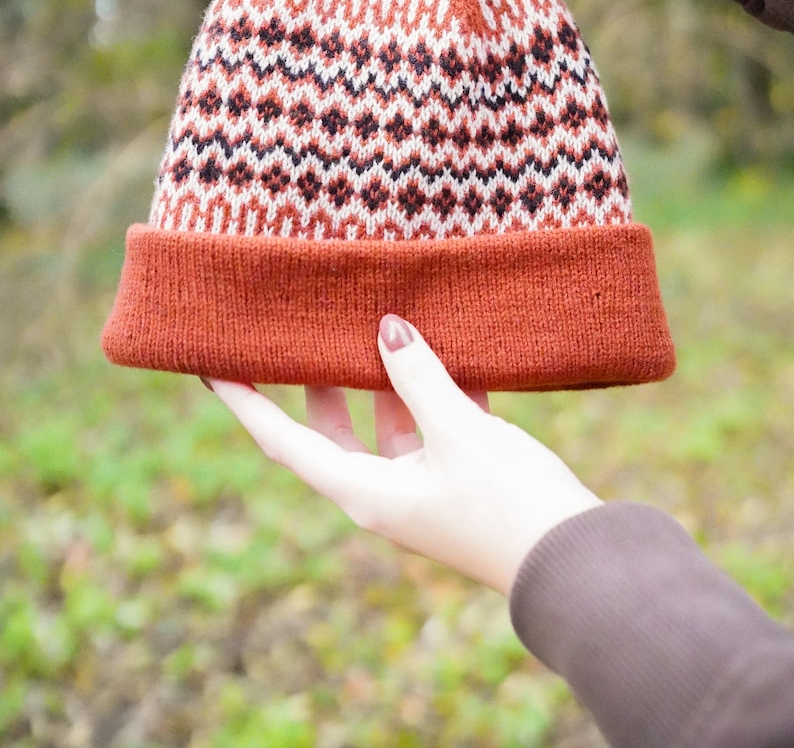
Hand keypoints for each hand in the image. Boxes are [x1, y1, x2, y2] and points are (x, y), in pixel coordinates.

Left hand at [207, 316, 600, 595]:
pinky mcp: (459, 477)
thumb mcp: (458, 433)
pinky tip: (446, 344)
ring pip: (387, 420)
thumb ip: (418, 377)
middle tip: (302, 328)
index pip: (284, 441)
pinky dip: (434, 388)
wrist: (576, 562)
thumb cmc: (507, 504)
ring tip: (376, 320)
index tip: (211, 364)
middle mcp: (383, 492)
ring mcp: (422, 485)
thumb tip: (386, 328)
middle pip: (332, 428)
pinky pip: (434, 424)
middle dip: (317, 378)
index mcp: (364, 491)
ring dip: (383, 376)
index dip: (246, 402)